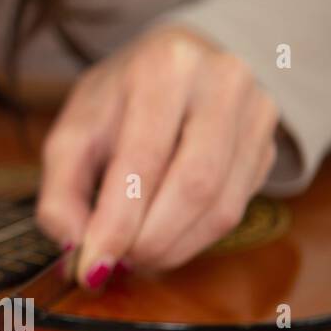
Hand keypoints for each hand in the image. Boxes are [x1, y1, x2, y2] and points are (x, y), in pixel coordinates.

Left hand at [35, 24, 278, 289]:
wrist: (172, 65)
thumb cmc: (117, 100)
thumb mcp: (73, 131)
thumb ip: (61, 190)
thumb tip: (75, 248)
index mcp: (164, 67)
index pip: (143, 158)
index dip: (118, 221)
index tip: (94, 265)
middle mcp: (221, 81)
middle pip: (194, 184)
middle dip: (150, 240)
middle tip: (119, 263)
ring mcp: (256, 112)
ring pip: (223, 205)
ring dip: (175, 247)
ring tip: (138, 256)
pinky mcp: (269, 144)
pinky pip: (237, 208)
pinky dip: (196, 237)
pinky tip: (167, 237)